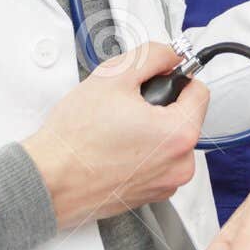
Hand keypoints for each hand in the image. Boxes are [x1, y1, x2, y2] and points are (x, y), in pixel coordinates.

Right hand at [23, 43, 207, 229]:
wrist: (49, 180)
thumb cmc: (75, 139)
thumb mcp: (114, 76)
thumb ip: (152, 56)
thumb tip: (171, 55)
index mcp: (180, 135)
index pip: (200, 91)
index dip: (175, 76)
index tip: (156, 77)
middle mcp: (180, 165)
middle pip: (185, 117)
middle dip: (160, 105)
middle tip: (125, 105)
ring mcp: (166, 184)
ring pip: (170, 140)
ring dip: (151, 130)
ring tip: (116, 128)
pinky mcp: (150, 195)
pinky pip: (157, 162)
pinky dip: (141, 152)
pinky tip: (114, 148)